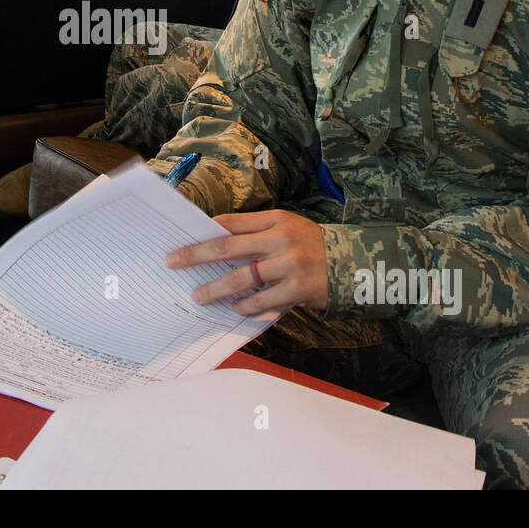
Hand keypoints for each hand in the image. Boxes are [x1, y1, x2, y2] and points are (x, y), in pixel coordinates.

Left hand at [164, 210, 328, 316]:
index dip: (203, 231)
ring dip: (216, 288)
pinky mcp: (298, 289)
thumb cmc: (312, 246)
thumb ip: (258, 233)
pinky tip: (234, 308)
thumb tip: (217, 241)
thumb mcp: (288, 228)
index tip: (181, 238)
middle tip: (173, 262)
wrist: (355, 263)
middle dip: (196, 255)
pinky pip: (263, 299)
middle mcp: (281, 238)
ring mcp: (290, 264)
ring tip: (198, 296)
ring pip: (242, 277)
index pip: (231, 222)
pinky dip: (246, 305)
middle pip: (228, 246)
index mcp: (276, 219)